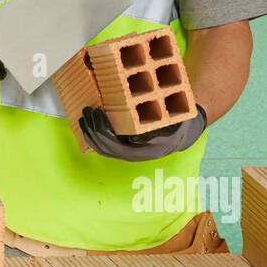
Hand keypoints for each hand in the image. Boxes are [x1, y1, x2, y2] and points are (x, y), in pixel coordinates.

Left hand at [77, 104, 207, 161]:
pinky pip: (105, 145)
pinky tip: (89, 124)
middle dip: (93, 129)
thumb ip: (155, 132)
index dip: (102, 131)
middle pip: (105, 147)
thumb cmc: (176, 126)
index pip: (114, 146)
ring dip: (90, 133)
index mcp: (140, 152)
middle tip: (88, 110)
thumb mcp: (171, 127)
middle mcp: (130, 155)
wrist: (182, 133)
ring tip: (84, 116)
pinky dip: (94, 135)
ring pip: (102, 148)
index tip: (97, 114)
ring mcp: (126, 153)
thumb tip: (133, 139)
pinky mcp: (124, 147)